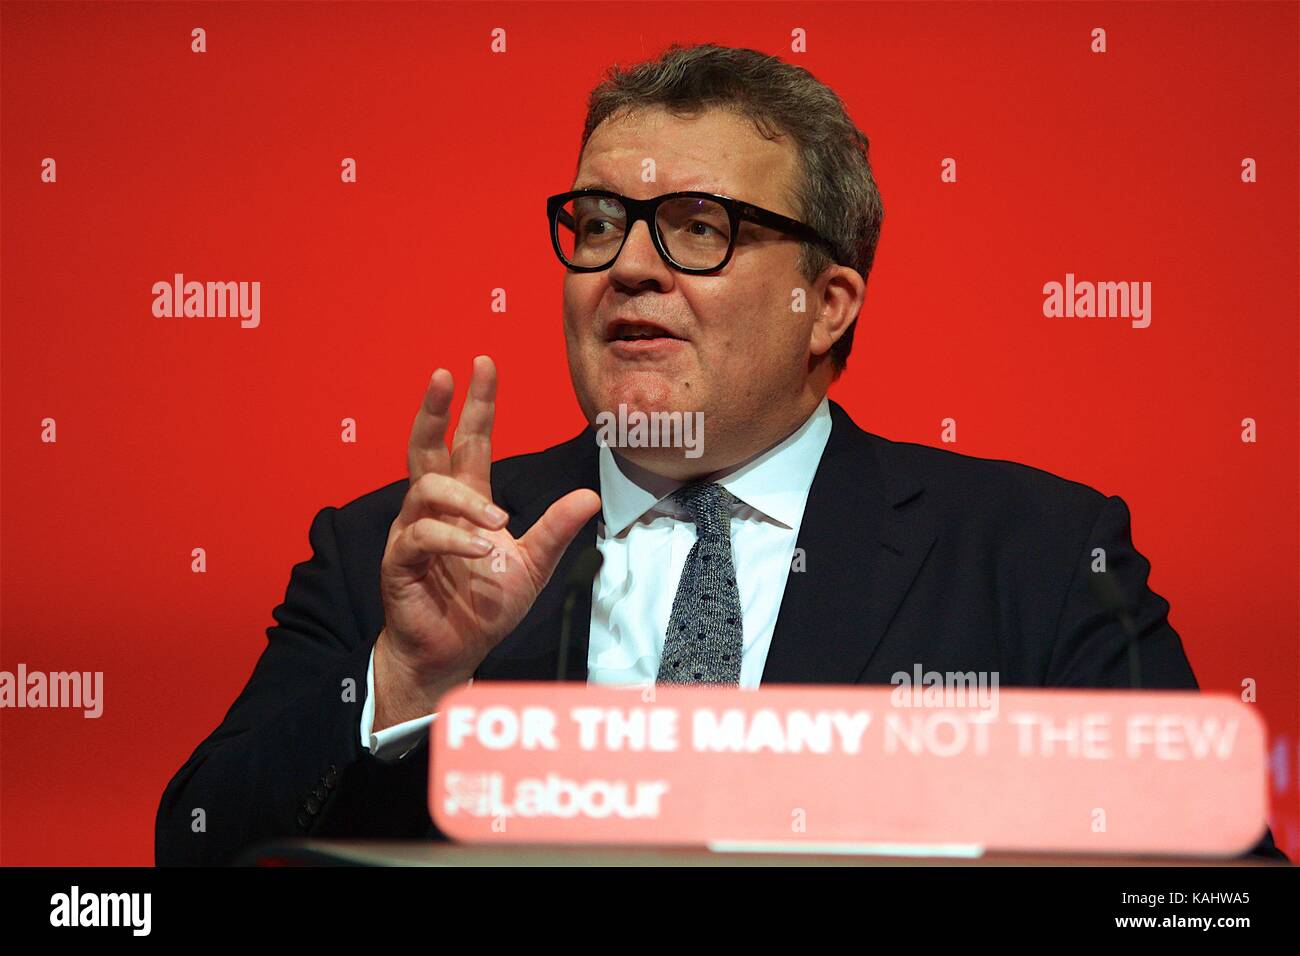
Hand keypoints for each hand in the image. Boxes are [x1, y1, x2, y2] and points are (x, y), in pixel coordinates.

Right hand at [372, 356, 599, 729]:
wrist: (453, 653)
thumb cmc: (483, 607)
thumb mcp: (533, 565)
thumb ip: (556, 529)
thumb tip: (590, 495)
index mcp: (466, 501)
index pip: (470, 441)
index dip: (478, 404)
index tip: (484, 364)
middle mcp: (434, 509)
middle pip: (427, 447)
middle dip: (434, 409)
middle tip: (444, 375)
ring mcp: (412, 532)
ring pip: (426, 490)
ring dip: (464, 500)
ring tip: (497, 521)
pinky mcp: (400, 562)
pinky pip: (422, 536)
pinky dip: (453, 539)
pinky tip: (481, 550)